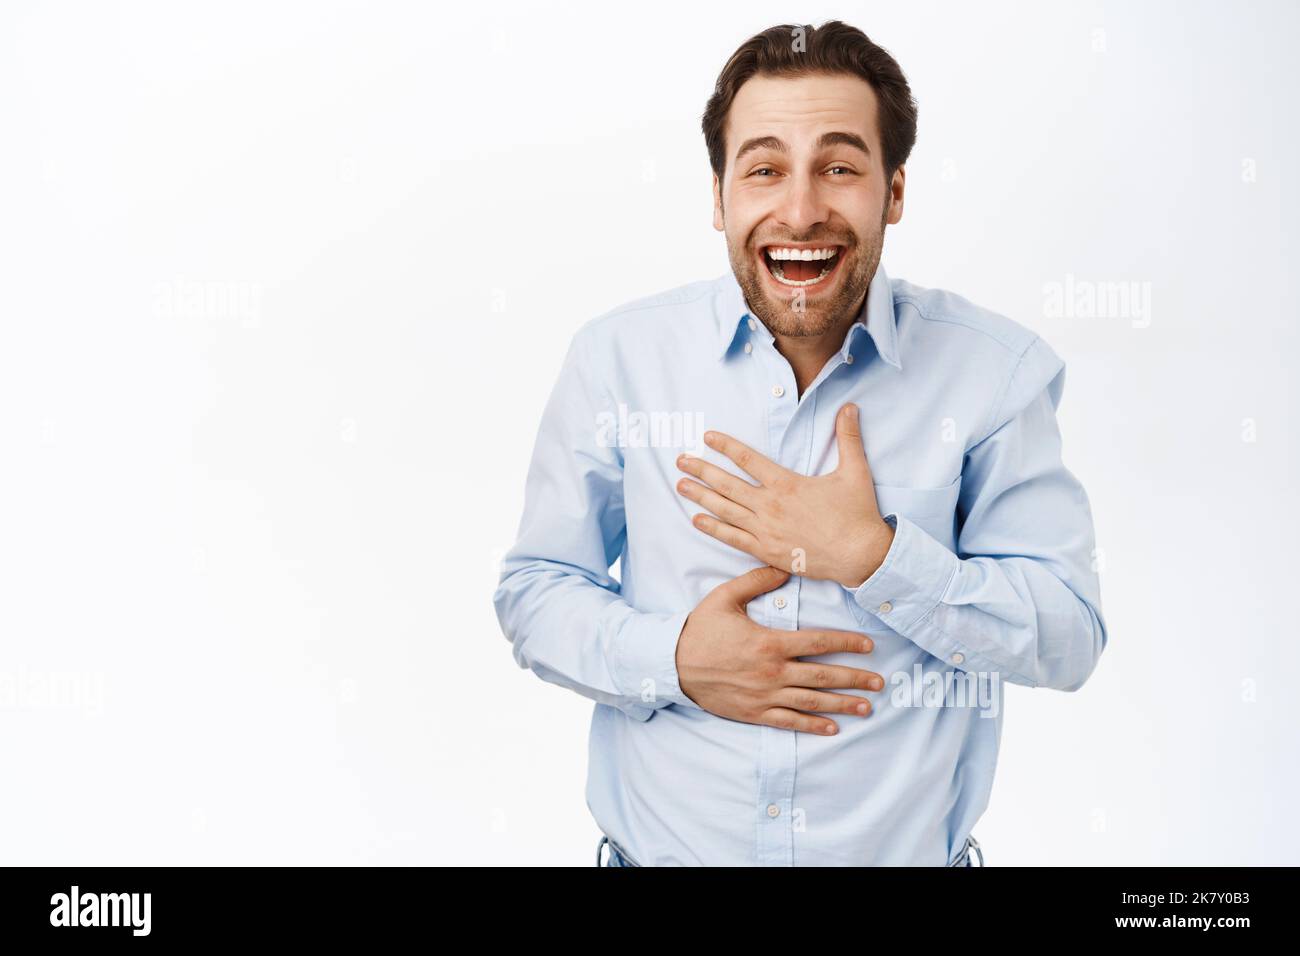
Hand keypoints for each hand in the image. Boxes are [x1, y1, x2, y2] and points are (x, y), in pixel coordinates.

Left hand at [675, 403, 894, 588]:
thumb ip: (848, 437)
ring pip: (725, 510)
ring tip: (680, 486)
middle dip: (701, 470)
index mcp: (787, 484)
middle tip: (680, 460)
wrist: (860, 555)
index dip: (725, 446)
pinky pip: (733, 538)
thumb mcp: (855, 471)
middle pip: (727, 484)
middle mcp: (770, 506)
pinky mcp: (766, 551)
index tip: (707, 437)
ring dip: (701, 496)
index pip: (748, 459)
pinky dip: (713, 529)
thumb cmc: (857, 514)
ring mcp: (766, 530)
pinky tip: (697, 520)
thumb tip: (849, 407)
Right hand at [675, 565, 882, 734]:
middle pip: (823, 676)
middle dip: (855, 679)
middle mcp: (772, 672)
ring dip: (842, 705)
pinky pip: (788, 722)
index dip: (846, 643)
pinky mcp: (754, 713)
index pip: (818, 642)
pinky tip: (831, 728)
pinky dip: (811, 726)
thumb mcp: (725, 597)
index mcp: (770, 643)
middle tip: (880, 681)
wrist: (672, 664)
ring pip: (811, 702)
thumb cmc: (700, 630)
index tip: (868, 646)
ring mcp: (764, 696)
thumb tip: (784, 568)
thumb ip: (756, 580)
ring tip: (866, 708)